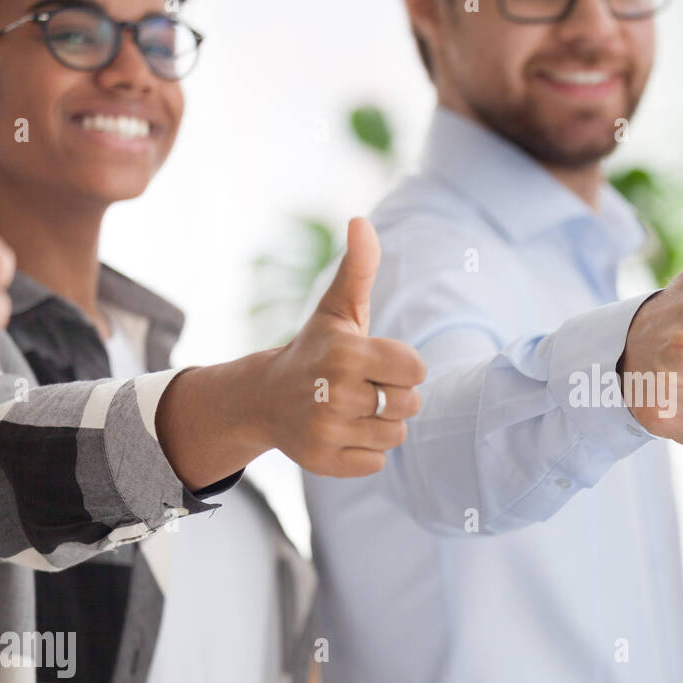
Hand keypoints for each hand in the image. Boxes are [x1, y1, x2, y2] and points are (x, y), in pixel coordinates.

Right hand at [256, 218, 425, 476]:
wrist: (266, 398)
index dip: (404, 366)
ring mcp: (327, 430)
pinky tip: (343, 431)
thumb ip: (358, 268)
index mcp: (346, 353)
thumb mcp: (338, 308)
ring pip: (397, 435)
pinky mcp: (324, 462)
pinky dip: (367, 449)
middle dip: (396, 395)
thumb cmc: (316, 349)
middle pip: (411, 404)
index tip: (378, 362)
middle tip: (365, 386)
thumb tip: (361, 221)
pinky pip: (378, 461)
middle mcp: (334, 393)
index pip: (416, 369)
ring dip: (383, 422)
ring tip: (353, 408)